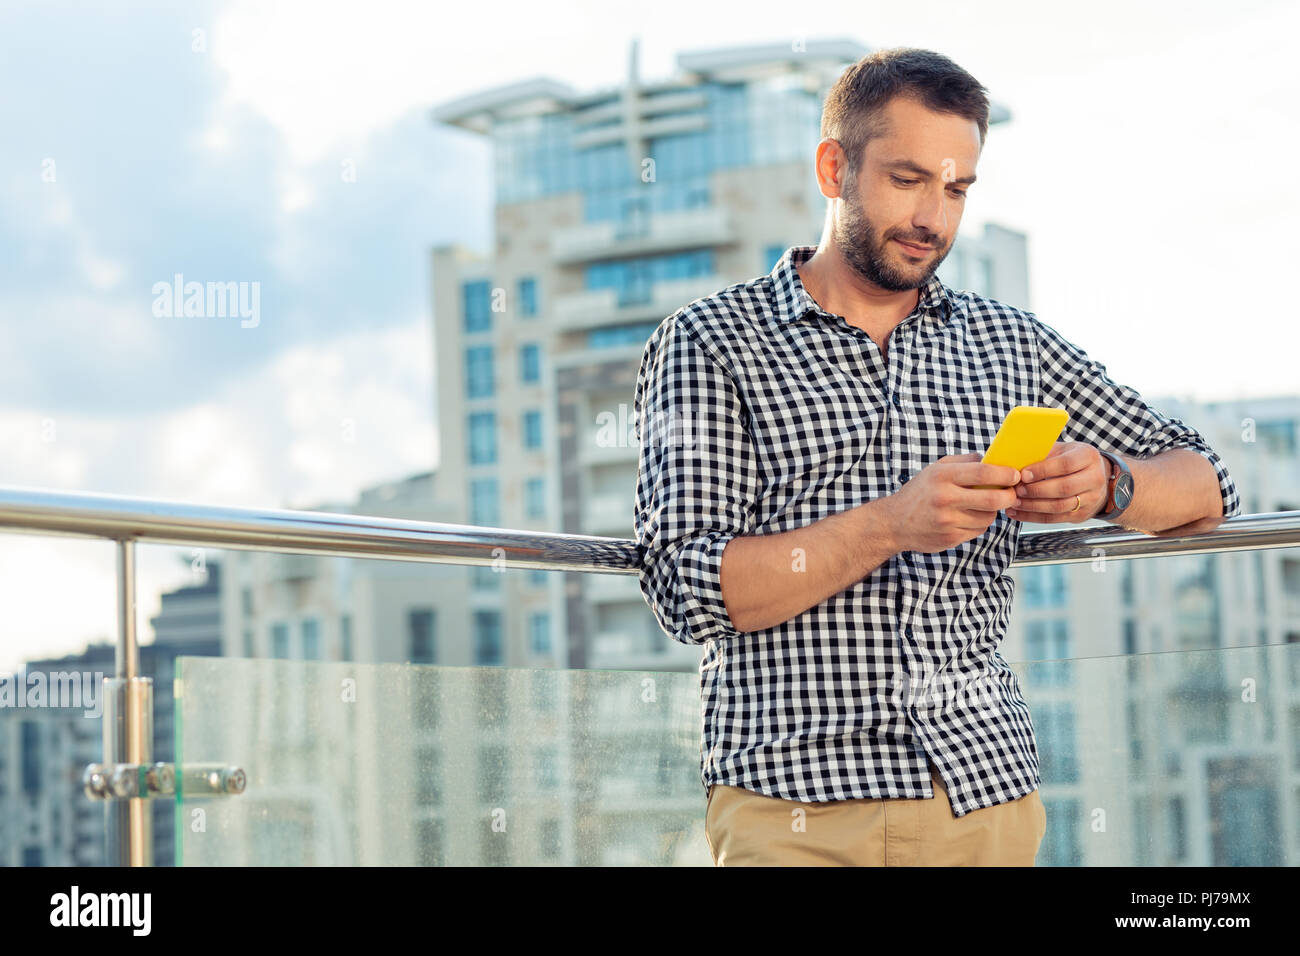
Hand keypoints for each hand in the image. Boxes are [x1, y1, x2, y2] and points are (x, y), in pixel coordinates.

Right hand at [886, 453, 1020, 553]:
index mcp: (942, 476)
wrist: (894, 523)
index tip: (1014, 475)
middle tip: (1012, 493)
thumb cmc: (919, 493)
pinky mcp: (950, 538)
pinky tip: (968, 517)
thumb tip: (993, 459)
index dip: (1005, 474)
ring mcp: (948, 521)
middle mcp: (945, 498)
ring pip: (988, 517)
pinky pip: (978, 530)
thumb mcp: (935, 469)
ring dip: (992, 511)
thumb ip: (964, 462)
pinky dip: (979, 524)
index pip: (983, 473)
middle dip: (1009, 496)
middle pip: (992, 499)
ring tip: (981, 505)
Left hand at [1006, 442, 1107, 522]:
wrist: (1096, 477)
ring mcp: (1091, 499)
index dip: (1043, 470)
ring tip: (1014, 502)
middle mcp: (1094, 478)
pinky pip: (1055, 519)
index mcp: (1088, 456)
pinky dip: (1033, 517)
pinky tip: (1018, 513)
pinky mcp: (1082, 515)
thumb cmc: (1071, 460)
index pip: (1066, 465)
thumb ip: (1042, 454)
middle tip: (1017, 490)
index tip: (1023, 474)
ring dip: (1033, 506)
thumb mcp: (1061, 450)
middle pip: (1064, 488)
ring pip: (1059, 506)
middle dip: (1037, 490)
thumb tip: (1015, 460)